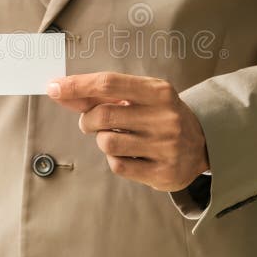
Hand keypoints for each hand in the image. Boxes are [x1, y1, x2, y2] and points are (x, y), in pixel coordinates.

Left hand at [46, 72, 209, 191]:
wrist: (203, 144)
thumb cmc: (161, 115)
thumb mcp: (140, 97)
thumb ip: (102, 94)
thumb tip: (61, 90)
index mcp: (159, 91)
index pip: (109, 84)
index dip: (77, 85)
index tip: (54, 87)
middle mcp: (164, 117)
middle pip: (103, 115)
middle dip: (87, 119)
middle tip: (92, 122)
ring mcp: (165, 146)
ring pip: (107, 143)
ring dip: (101, 140)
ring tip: (116, 137)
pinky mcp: (162, 172)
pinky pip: (118, 165)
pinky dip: (114, 159)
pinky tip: (129, 153)